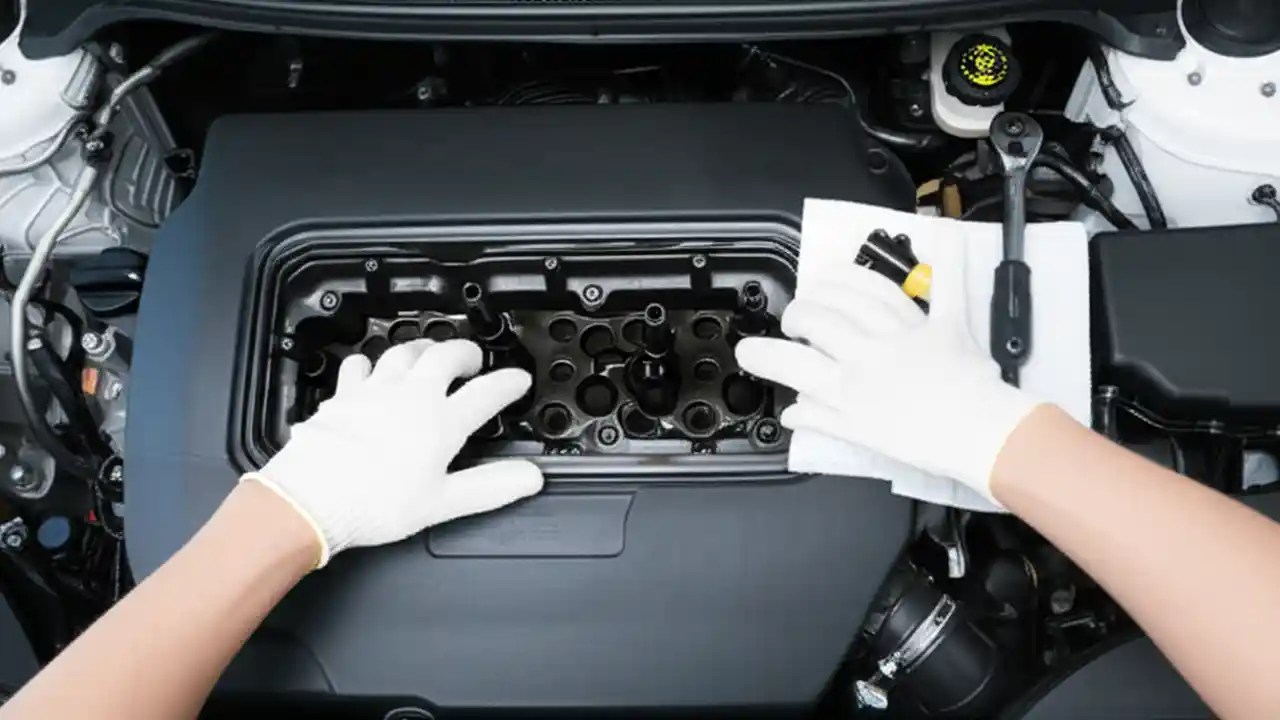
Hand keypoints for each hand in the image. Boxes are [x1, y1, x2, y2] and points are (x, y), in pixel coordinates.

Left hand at [244, 339, 543, 567]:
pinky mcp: (344, 395)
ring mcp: (374, 391)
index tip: (518, 380)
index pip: (486, 393)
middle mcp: (411, 397)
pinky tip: (374, 368)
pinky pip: (360, 365)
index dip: (507, 383)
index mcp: (441, 422)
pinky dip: (373, 362)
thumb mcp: (442, 503)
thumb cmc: (375, 505)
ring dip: (423, 349)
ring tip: (432, 354)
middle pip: (445, 357)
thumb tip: (529, 477)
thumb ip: (489, 487)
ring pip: (404, 352)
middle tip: (474, 360)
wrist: (311, 499)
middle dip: (465, 353)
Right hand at [734, 240, 1043, 503]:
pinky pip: (946, 285)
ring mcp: (909, 332)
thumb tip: (793, 412)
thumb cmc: (924, 444)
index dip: (764, 353)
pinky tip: (942, 233)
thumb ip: (824, 419)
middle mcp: (873, 351)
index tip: (746, 348)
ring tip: (824, 283)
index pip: (794, 363)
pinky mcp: (946, 323)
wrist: (982, 439)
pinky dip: (948, 258)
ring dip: (838, 282)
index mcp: (852, 386)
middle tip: (796, 320)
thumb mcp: (864, 439)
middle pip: (822, 317)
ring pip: (864, 293)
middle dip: (799, 313)